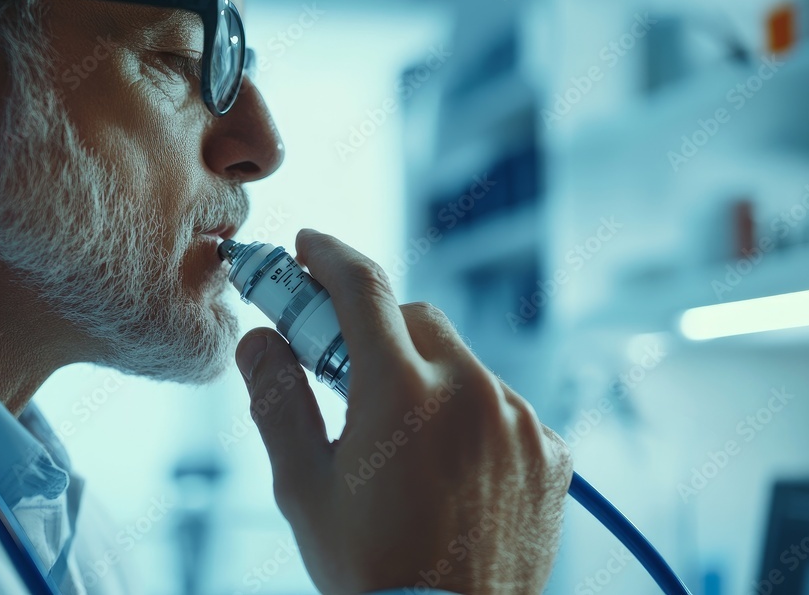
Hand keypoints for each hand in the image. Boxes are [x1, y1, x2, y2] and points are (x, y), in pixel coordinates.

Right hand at [234, 229, 572, 594]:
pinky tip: (449, 464)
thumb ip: (279, 401)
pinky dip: (470, 413)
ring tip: (402, 438)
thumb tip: (259, 342)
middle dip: (375, 329)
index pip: (362, 288)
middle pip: (415, 319)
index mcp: (402, 393)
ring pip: (461, 361)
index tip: (310, 247)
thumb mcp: (304, 489)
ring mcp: (518, 419)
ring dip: (426, 375)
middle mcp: (471, 392)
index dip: (329, 257)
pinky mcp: (549, 450)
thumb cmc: (370, 571)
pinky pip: (502, 403)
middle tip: (345, 368)